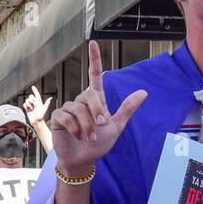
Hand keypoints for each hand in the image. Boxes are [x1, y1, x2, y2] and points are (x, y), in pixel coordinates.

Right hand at [23, 85, 52, 125]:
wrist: (36, 122)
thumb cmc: (41, 116)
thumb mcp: (44, 109)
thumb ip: (47, 103)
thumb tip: (50, 98)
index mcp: (39, 102)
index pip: (37, 94)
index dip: (35, 90)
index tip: (33, 87)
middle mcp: (34, 103)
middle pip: (31, 96)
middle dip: (32, 100)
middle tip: (34, 106)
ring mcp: (30, 106)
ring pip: (27, 100)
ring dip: (29, 104)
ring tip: (32, 109)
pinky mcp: (26, 108)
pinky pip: (24, 104)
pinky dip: (26, 106)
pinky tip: (28, 109)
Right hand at [48, 40, 146, 175]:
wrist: (84, 160)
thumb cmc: (99, 144)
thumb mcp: (117, 126)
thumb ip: (127, 109)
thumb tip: (144, 92)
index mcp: (96, 101)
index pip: (94, 75)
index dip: (94, 59)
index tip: (93, 43)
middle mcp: (81, 102)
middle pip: (88, 94)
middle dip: (96, 111)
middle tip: (101, 126)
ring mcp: (68, 109)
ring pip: (77, 108)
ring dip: (86, 125)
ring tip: (89, 137)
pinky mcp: (58, 119)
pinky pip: (66, 117)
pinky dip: (74, 128)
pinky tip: (77, 136)